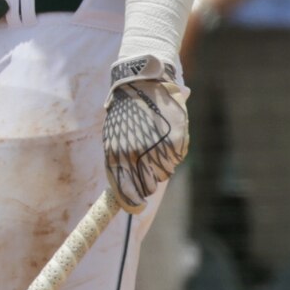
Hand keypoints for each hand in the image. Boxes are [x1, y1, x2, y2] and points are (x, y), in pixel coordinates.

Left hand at [101, 54, 189, 208]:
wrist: (141, 82)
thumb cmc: (124, 112)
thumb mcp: (113, 137)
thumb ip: (118, 164)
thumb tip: (125, 192)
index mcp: (117, 156)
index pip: (127, 193)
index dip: (133, 204)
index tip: (138, 207)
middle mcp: (136, 156)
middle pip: (148, 187)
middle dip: (148, 181)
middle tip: (147, 166)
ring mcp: (157, 150)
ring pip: (164, 174)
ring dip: (161, 165)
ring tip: (154, 143)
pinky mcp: (176, 142)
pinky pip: (176, 159)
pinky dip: (173, 152)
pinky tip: (165, 135)